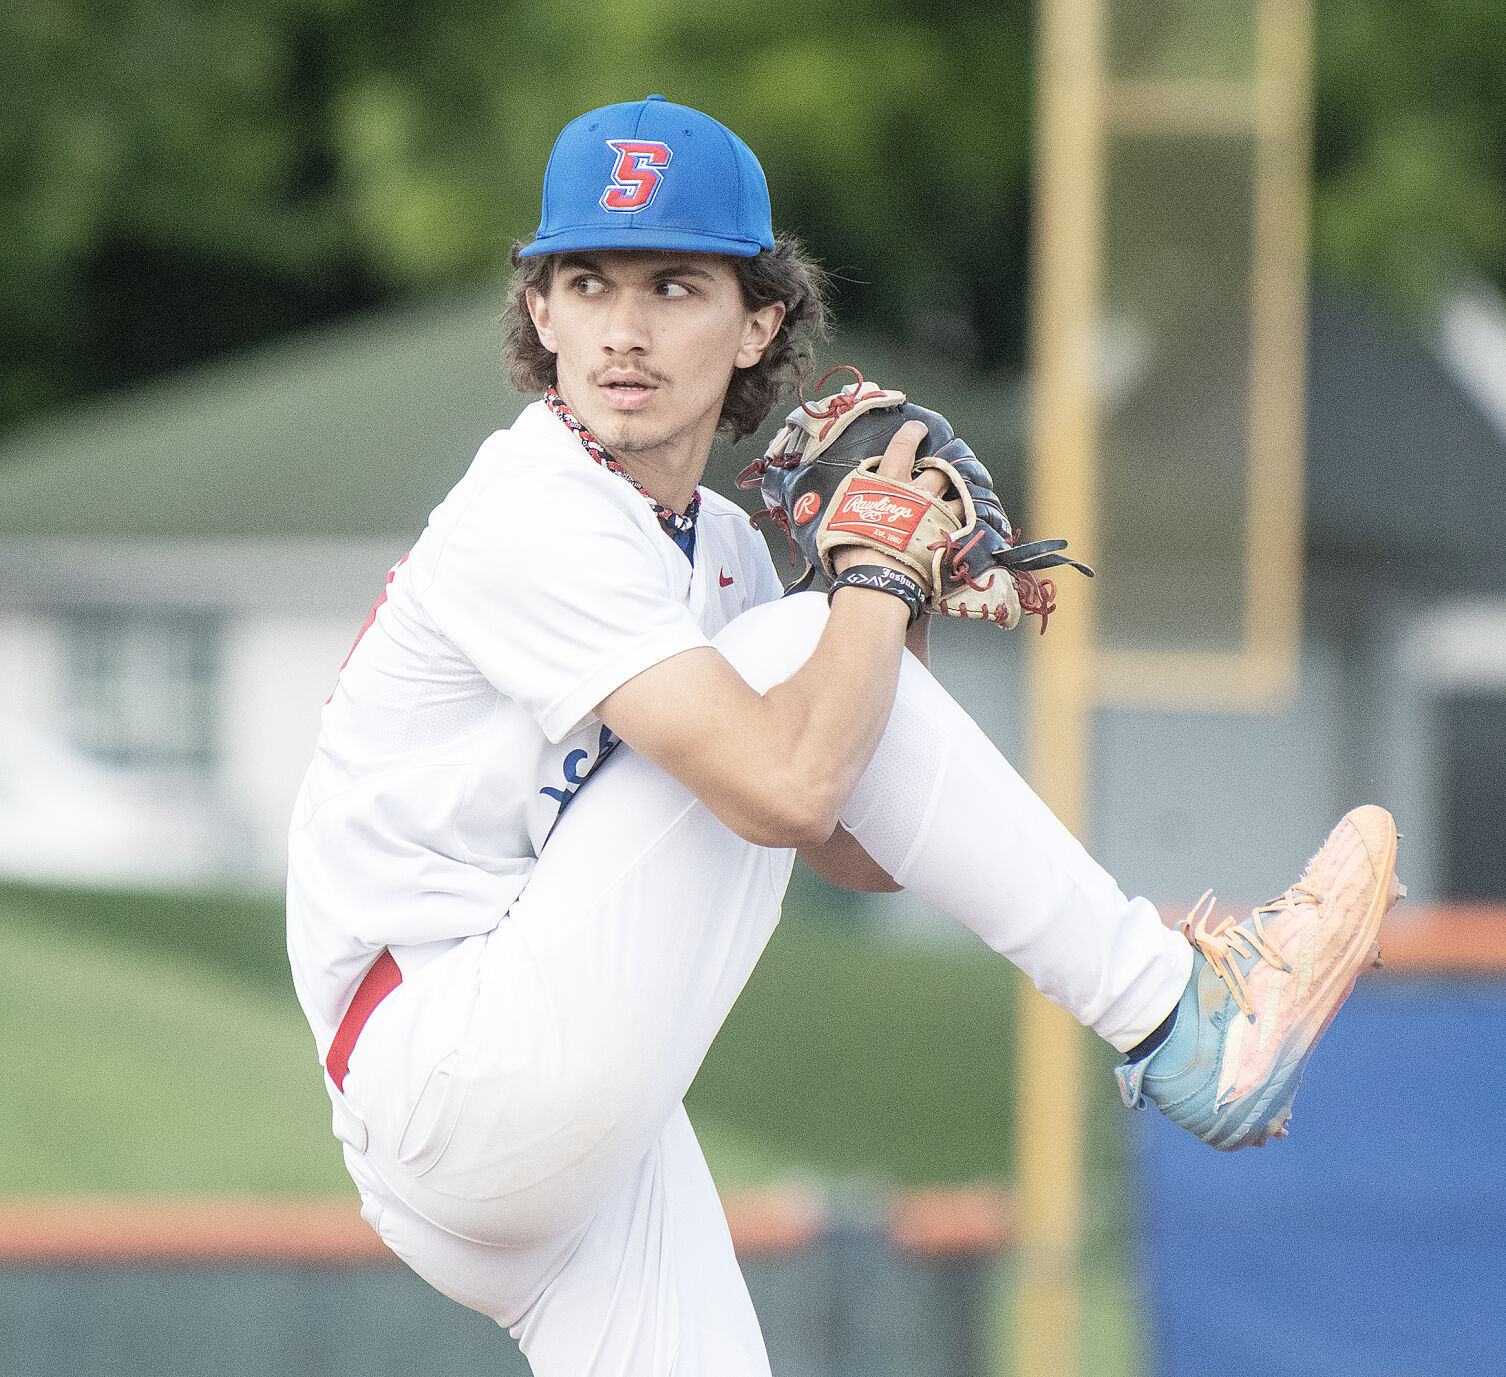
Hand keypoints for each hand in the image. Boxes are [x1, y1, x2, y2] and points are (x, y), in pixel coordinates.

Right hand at [830, 421, 958, 575]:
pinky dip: (964, 523)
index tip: (917, 429)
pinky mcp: (948, 536)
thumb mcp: (838, 521)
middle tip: (938, 471)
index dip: (912, 434)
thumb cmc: (852, 551)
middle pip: (937, 469)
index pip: (903, 446)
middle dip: (939, 468)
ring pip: (957, 494)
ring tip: (953, 501)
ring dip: (956, 496)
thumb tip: (844, 506)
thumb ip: (849, 507)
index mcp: (889, 483)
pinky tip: (960, 527)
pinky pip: (965, 523)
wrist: (878, 580)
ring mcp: (936, 514)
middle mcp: (917, 493)